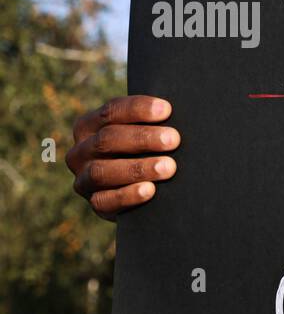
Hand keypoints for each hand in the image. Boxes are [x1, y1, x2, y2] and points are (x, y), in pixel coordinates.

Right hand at [67, 96, 178, 219]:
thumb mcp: (142, 134)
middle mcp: (81, 151)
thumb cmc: (146, 152)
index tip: (166, 110)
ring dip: (137, 168)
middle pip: (107, 139)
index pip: (110, 112)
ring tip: (169, 167)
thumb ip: (152, 123)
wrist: (141, 193)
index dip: (138, 109)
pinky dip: (128, 195)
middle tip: (173, 139)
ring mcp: (84, 179)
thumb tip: (170, 112)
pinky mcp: (96, 204)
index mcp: (89, 126)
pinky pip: (105, 201)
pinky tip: (150, 190)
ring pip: (102, 171)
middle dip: (142, 138)